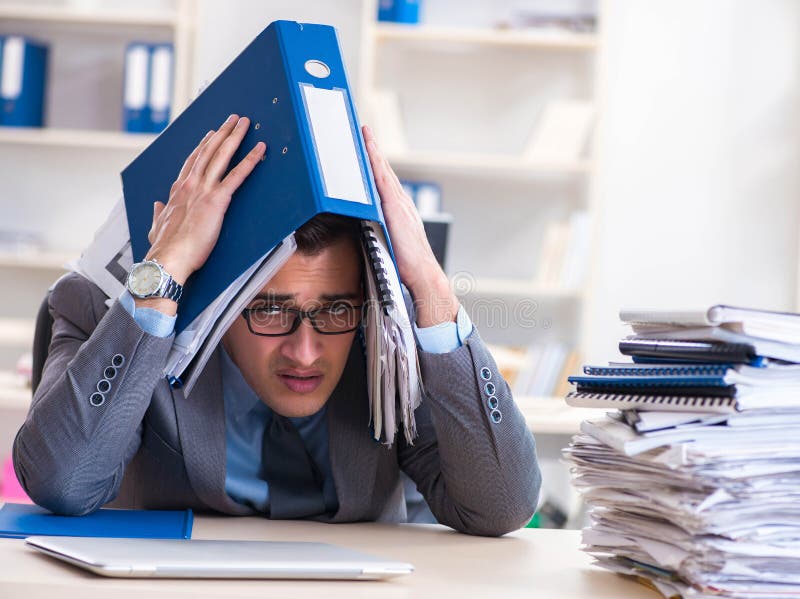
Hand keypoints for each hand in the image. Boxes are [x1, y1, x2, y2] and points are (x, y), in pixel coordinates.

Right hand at [146, 114, 265, 284]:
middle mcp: (190, 184)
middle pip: (208, 151)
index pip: (192, 162)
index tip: (210, 135)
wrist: (168, 258)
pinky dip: (250, 160)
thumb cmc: (164, 248)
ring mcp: (203, 190)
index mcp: (177, 191)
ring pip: (221, 155)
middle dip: (222, 133)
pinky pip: (237, 175)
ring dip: (235, 136)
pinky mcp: (217, 200)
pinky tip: (260, 150)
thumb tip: (157, 206)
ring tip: (244, 123)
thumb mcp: (157, 227)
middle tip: (232, 119)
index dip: (203, 146)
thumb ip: (158, 214)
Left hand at [362, 125, 458, 326]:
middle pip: (385, 171)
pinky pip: (382, 180)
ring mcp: (400, 204)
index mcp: (400, 211)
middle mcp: (402, 203)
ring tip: (363, 135)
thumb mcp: (392, 243)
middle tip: (363, 131)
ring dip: (373, 152)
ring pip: (384, 172)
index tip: (368, 146)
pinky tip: (368, 153)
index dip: (377, 163)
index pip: (386, 182)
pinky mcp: (396, 209)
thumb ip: (382, 231)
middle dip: (374, 150)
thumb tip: (366, 229)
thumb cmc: (408, 265)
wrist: (424, 274)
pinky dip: (376, 164)